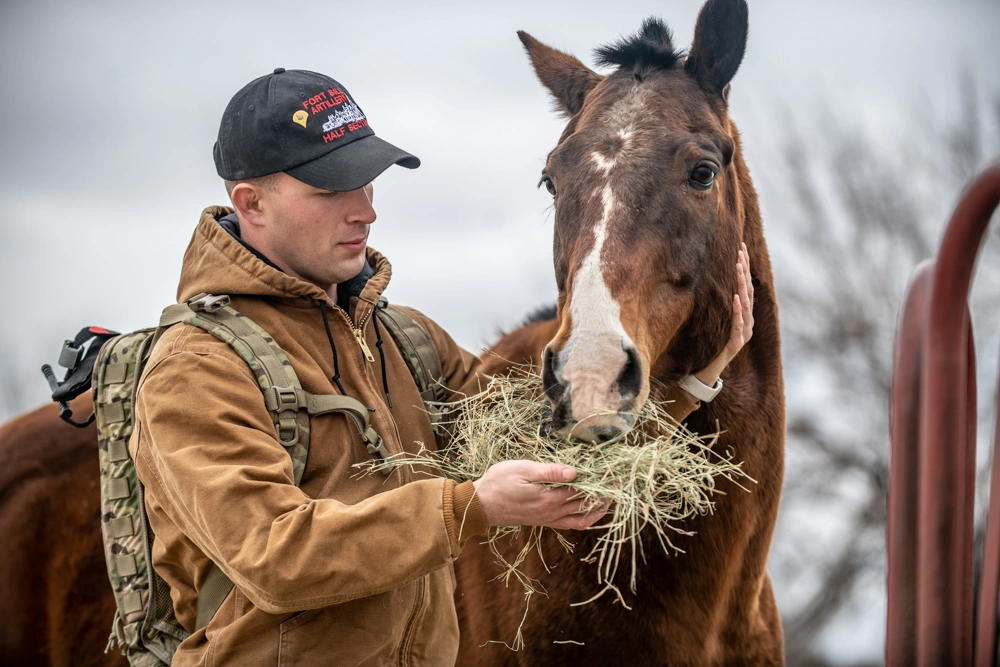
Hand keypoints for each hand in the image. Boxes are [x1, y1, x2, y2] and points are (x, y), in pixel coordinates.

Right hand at [472, 460, 610, 529]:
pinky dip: (586, 519)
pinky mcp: (545, 522)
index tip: (618, 471)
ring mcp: (550, 519)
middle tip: (623, 480)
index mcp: (551, 496)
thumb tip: (576, 472)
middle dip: (606, 491)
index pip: (584, 488)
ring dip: (600, 507)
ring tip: (614, 496)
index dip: (603, 480)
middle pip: (587, 502)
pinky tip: (592, 512)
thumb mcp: (523, 470)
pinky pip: (572, 524)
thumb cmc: (499, 482)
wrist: (481, 505)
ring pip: (583, 516)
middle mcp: (554, 511)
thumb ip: (550, 472)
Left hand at [692, 242, 754, 387]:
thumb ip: (719, 304)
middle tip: (740, 251)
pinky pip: (738, 323)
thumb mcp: (717, 319)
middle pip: (748, 291)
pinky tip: (734, 296)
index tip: (741, 248)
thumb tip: (713, 281)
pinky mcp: (736, 341)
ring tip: (738, 267)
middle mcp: (748, 321)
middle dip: (745, 270)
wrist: (712, 367)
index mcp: (744, 315)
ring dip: (742, 284)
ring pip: (745, 304)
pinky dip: (737, 309)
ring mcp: (744, 331)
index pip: (746, 286)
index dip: (745, 267)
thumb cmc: (714, 342)